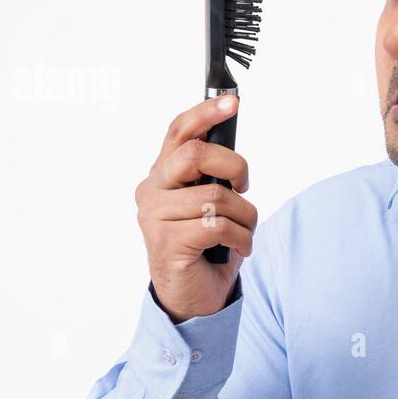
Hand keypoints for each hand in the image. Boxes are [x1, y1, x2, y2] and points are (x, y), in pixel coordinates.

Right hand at [136, 94, 257, 322]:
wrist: (192, 296)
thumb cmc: (205, 246)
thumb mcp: (210, 204)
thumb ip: (213, 176)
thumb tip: (234, 149)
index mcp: (162, 175)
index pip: (178, 132)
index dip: (205, 114)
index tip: (232, 102)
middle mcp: (152, 191)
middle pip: (194, 155)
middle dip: (234, 166)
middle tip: (245, 186)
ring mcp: (155, 217)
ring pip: (215, 197)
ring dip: (245, 216)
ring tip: (244, 232)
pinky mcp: (167, 243)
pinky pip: (218, 227)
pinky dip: (241, 238)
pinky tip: (239, 249)